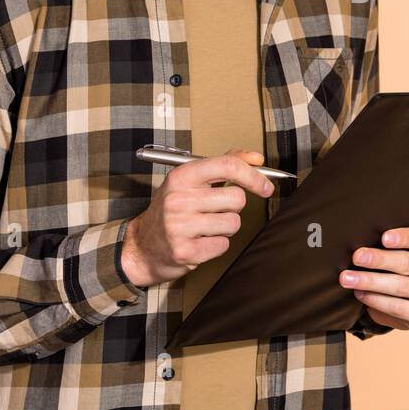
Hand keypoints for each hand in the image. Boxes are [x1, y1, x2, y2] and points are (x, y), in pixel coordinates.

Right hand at [121, 149, 271, 287]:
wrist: (143, 245)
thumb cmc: (173, 210)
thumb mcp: (191, 181)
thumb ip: (224, 165)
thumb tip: (256, 158)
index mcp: (182, 176)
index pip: (228, 166)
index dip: (254, 176)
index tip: (266, 186)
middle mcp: (178, 198)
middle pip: (237, 198)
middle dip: (235, 207)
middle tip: (217, 210)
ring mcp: (179, 226)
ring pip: (233, 223)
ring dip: (226, 227)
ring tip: (206, 226)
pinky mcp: (184, 251)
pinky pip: (223, 245)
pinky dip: (218, 244)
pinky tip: (200, 240)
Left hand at [338, 226, 408, 329]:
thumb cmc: (408, 261)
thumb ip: (395, 241)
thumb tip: (364, 234)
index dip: (406, 237)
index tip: (383, 238)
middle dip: (379, 260)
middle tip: (356, 257)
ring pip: (402, 286)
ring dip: (371, 282)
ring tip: (349, 278)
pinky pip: (402, 309)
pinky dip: (378, 301)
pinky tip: (362, 294)